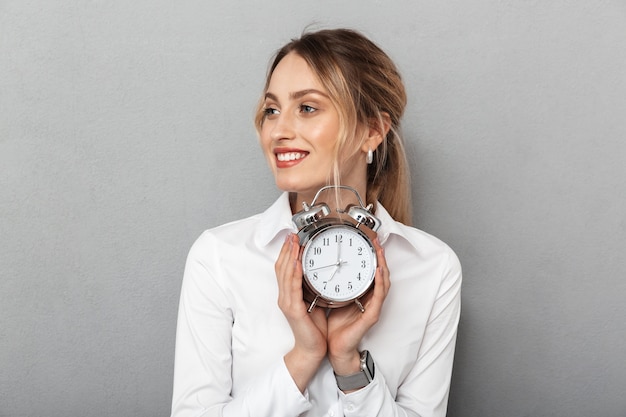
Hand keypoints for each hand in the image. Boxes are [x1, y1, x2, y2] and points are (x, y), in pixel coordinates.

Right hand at [276, 233, 326, 391]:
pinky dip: (295, 273)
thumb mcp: (312, 303)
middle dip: (287, 249)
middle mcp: (284, 297)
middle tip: (292, 235)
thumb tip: (317, 273)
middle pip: (281, 268)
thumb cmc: (313, 329)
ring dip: (290, 256)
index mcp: (288, 295)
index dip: (286, 253)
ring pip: (286, 274)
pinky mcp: (293, 309)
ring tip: (295, 243)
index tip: (292, 239)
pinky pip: (293, 287)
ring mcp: (287, 303)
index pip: (284, 269)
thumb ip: (311, 289)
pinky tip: (298, 263)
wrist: (311, 350)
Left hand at [326, 238, 389, 375]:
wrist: (333, 347)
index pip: (370, 271)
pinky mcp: (371, 316)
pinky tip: (378, 272)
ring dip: (383, 265)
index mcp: (361, 294)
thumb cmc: (334, 325)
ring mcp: (373, 307)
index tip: (368, 240)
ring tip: (380, 251)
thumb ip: (331, 283)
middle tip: (376, 240)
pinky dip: (380, 283)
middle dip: (380, 256)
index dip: (371, 255)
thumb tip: (321, 264)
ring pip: (384, 282)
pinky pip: (379, 296)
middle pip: (380, 273)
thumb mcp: (331, 297)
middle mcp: (370, 299)